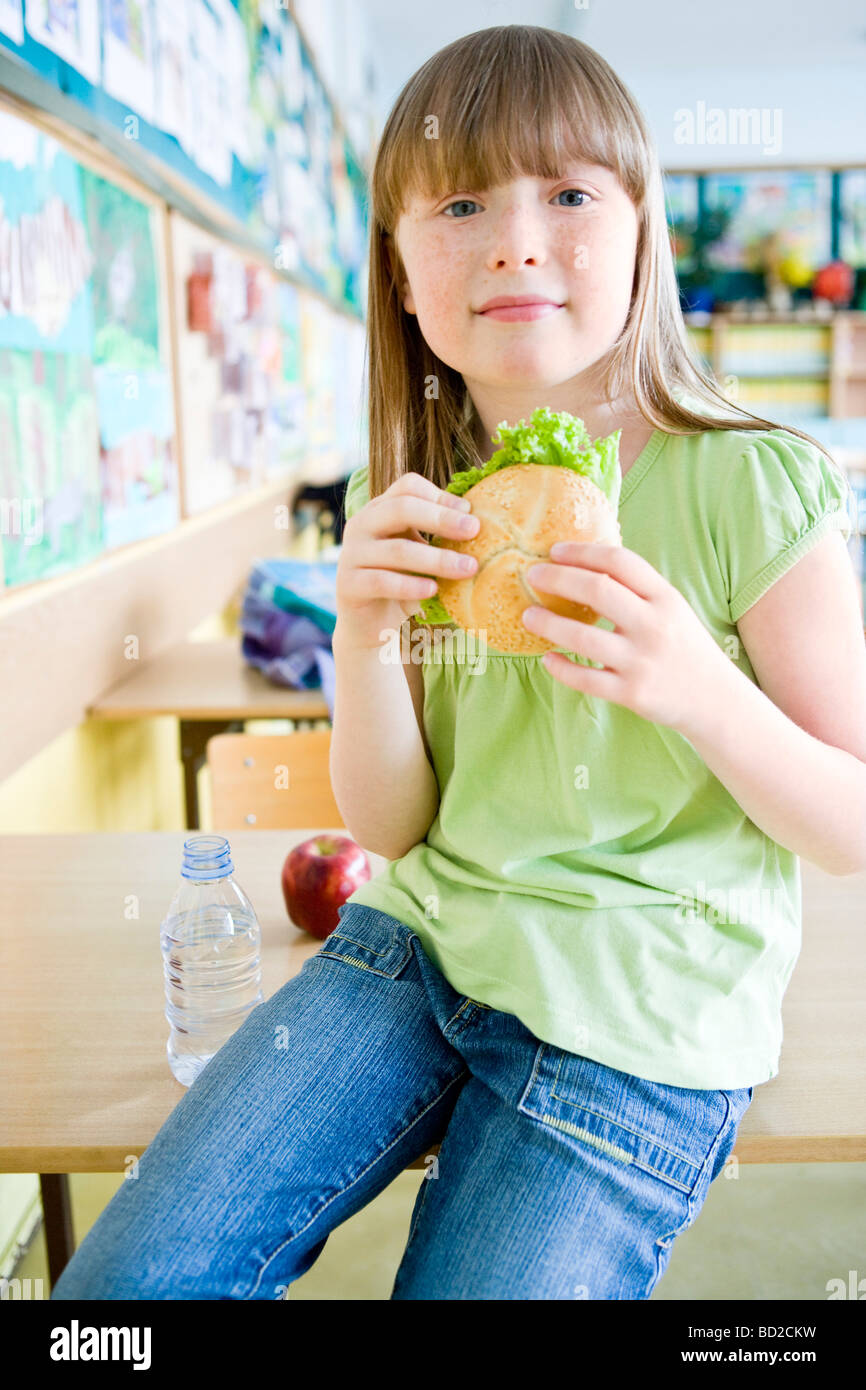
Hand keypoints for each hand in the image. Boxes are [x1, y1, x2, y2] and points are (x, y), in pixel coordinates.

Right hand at [335, 474, 479, 649]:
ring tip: (468, 568)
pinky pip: (382, 581)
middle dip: (442, 518)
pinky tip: (434, 590)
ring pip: (398, 549)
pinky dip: (411, 585)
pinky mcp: (348, 585)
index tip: (471, 513)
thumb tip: (481, 523)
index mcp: (379, 510)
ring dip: (438, 559)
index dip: (440, 496)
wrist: (368, 626)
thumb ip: (438, 536)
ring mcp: (351, 554)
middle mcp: (361, 525)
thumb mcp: (420, 554)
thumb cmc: (402, 583)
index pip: (407, 487)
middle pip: (401, 508)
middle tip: (474, 530)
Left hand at [521, 541, 730, 734]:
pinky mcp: (631, 693)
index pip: (620, 562)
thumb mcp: (672, 610)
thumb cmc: (684, 648)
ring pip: (582, 637)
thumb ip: (637, 590)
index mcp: (665, 598)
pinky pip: (585, 678)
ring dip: (548, 624)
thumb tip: (583, 565)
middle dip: (558, 579)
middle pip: (598, 591)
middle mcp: (654, 625)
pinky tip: (547, 658)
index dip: (583, 552)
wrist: (715, 699)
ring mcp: (642, 661)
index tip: (555, 551)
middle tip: (532, 575)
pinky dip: (560, 667)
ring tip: (528, 616)